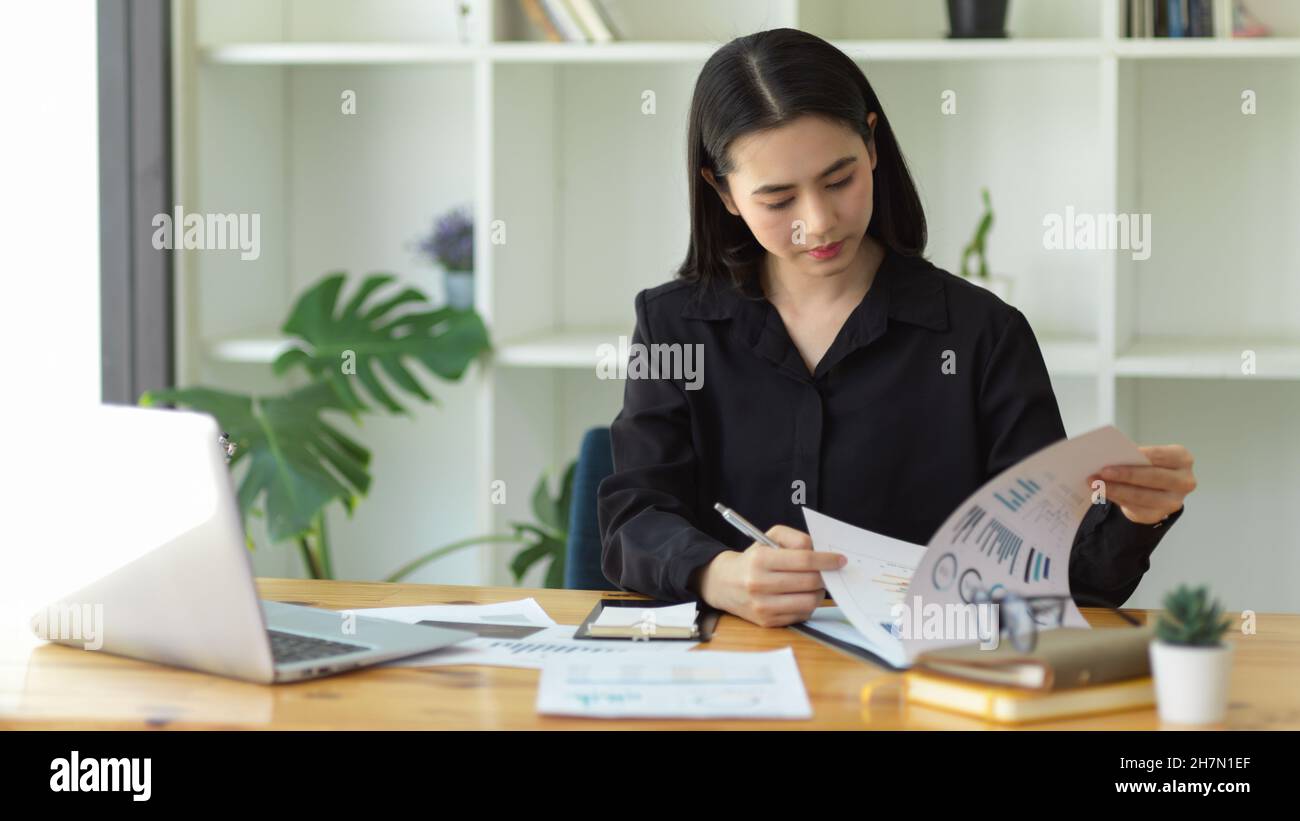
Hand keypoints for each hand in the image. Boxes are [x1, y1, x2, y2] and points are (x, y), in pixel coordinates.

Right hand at [693, 525, 845, 627]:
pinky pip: (801, 615)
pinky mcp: (767, 622)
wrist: (724, 583)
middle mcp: (759, 584)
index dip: (826, 560)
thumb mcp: (768, 538)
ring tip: (815, 584)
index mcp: (760, 559)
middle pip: (809, 582)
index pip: (803, 560)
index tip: (840, 559)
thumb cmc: (753, 559)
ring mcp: (762, 606)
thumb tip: (819, 551)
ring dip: (819, 592)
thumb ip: (795, 538)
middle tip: (829, 572)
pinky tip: (801, 596)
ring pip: (808, 601)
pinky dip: (807, 604)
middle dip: (825, 576)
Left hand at [1087, 444, 1196, 524]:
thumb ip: (1134, 455)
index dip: (1140, 455)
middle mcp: (1184, 481)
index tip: (1118, 453)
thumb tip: (1110, 456)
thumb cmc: (1148, 466)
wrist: (1153, 490)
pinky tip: (1101, 492)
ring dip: (1115, 489)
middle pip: (1153, 477)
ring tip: (1095, 483)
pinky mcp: (1158, 515)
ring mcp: (1173, 501)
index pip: (1160, 455)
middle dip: (1125, 474)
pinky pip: (1134, 508)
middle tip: (1102, 471)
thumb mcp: (1147, 457)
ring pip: (1141, 495)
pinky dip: (1115, 498)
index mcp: (1182, 459)